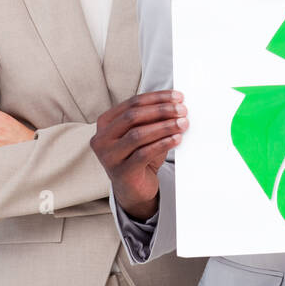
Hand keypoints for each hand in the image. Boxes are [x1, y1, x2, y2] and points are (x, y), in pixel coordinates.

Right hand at [91, 90, 188, 220]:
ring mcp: (109, 156)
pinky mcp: (121, 172)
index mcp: (105, 123)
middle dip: (161, 111)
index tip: (177, 97)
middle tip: (182, 110)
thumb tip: (176, 104)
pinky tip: (177, 139)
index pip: (132, 103)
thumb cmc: (139, 156)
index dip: (157, 98)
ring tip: (183, 124)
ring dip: (164, 127)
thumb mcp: (144, 134)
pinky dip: (163, 144)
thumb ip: (153, 119)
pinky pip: (144, 154)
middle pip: (133, 116)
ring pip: (138, 135)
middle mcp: (102, 138)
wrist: (134, 188)